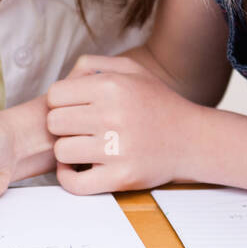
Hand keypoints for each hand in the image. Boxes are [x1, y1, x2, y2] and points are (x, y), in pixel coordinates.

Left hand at [46, 54, 190, 192]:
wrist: (192, 140)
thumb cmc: (158, 103)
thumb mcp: (132, 70)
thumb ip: (93, 64)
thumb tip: (62, 79)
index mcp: (112, 86)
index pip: (55, 95)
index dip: (61, 103)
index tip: (74, 109)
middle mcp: (113, 115)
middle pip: (54, 123)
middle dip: (63, 126)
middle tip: (80, 129)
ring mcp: (117, 149)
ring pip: (61, 152)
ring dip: (69, 151)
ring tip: (84, 147)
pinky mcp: (121, 178)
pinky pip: (73, 183)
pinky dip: (69, 178)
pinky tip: (80, 168)